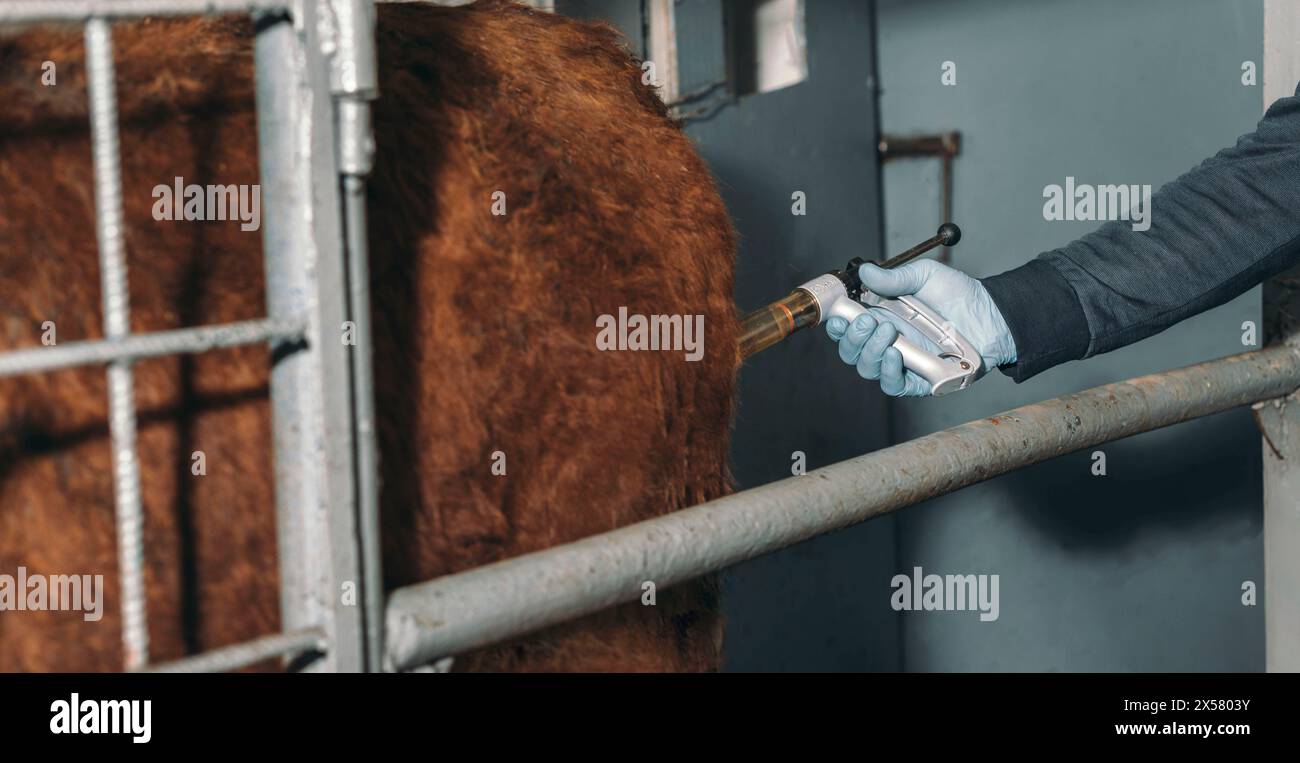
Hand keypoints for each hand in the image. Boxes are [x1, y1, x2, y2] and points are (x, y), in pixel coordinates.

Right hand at [825, 259, 1016, 396]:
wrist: (991, 316)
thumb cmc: (959, 295)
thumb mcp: (925, 276)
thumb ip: (894, 278)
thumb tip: (865, 272)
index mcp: (880, 316)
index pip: (846, 326)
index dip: (836, 323)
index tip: (836, 313)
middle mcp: (885, 341)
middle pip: (850, 350)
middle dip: (851, 336)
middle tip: (866, 320)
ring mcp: (900, 361)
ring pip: (866, 367)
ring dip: (869, 350)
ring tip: (887, 331)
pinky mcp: (917, 380)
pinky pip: (891, 384)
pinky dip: (887, 371)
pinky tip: (895, 353)